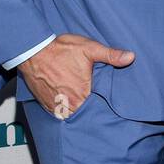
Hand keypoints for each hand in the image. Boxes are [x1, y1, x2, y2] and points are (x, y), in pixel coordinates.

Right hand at [18, 33, 134, 118]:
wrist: (33, 52)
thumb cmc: (60, 50)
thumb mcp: (89, 49)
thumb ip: (111, 55)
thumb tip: (131, 57)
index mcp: (84, 94)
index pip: (99, 107)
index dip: (104, 104)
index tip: (108, 101)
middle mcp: (70, 104)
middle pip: (86, 112)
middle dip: (91, 107)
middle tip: (95, 101)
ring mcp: (57, 107)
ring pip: (73, 114)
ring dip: (78, 110)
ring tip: (82, 101)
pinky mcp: (47, 106)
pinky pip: (60, 113)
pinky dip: (65, 109)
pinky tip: (69, 101)